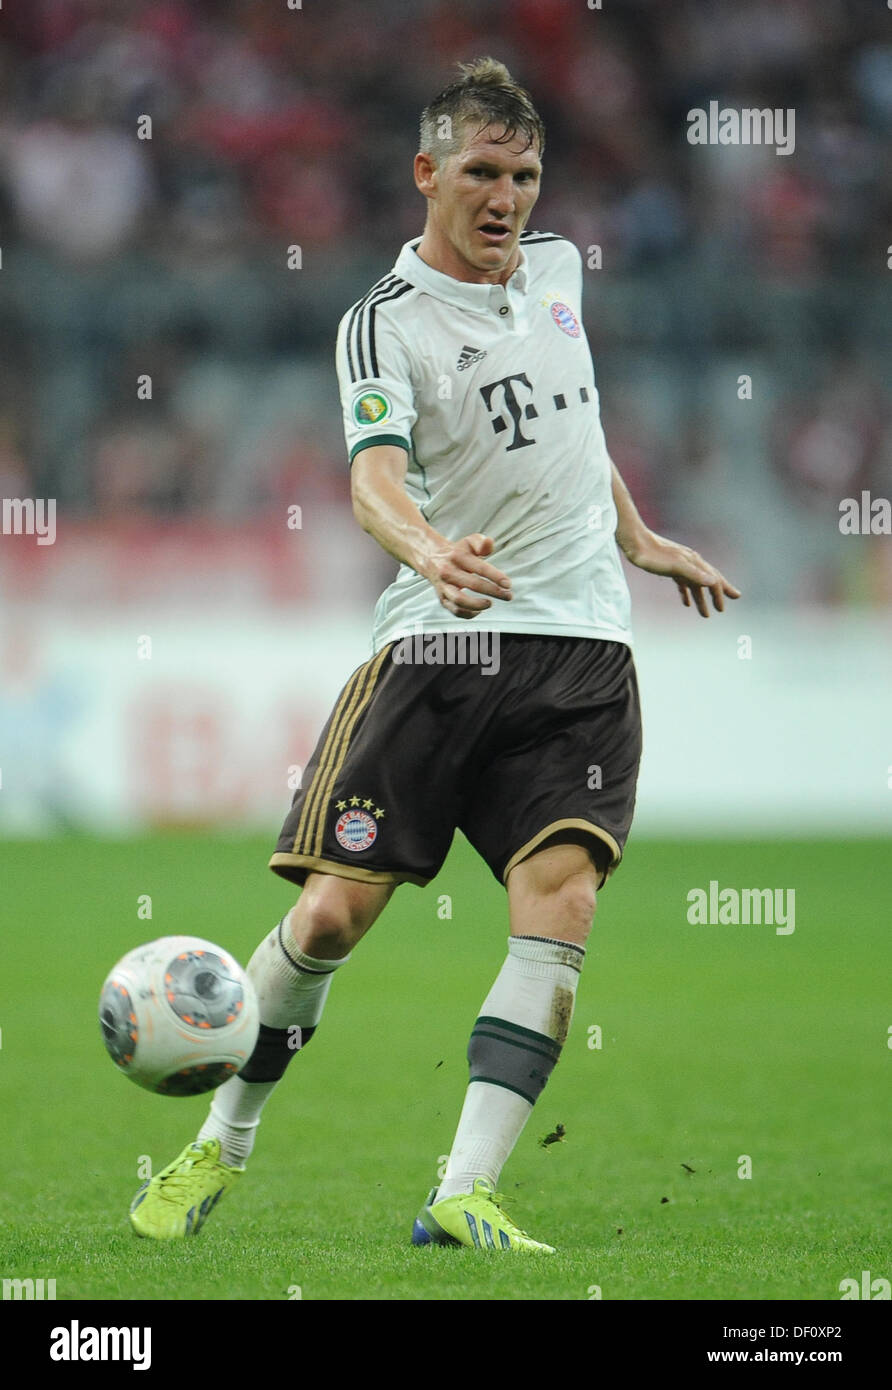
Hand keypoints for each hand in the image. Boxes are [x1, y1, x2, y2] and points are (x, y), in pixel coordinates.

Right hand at [425, 533, 512, 619]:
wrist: (431, 559)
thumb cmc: (456, 552)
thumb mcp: (469, 542)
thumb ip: (481, 542)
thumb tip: (489, 543)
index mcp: (458, 557)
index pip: (480, 568)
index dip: (496, 577)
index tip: (508, 584)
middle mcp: (449, 572)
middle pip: (473, 584)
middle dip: (494, 591)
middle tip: (507, 595)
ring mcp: (444, 586)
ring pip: (459, 600)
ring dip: (478, 605)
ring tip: (490, 603)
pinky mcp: (442, 598)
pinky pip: (455, 610)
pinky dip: (469, 614)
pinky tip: (479, 610)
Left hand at [622, 530, 740, 616]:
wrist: (635, 542)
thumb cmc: (653, 555)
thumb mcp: (675, 566)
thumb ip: (694, 574)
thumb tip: (714, 582)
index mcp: (694, 562)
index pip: (713, 579)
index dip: (721, 592)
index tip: (726, 606)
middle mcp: (690, 562)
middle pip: (708, 580)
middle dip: (716, 595)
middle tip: (722, 608)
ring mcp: (680, 565)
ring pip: (695, 585)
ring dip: (701, 599)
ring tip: (705, 614)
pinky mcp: (669, 568)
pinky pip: (683, 583)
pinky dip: (687, 593)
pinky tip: (687, 603)